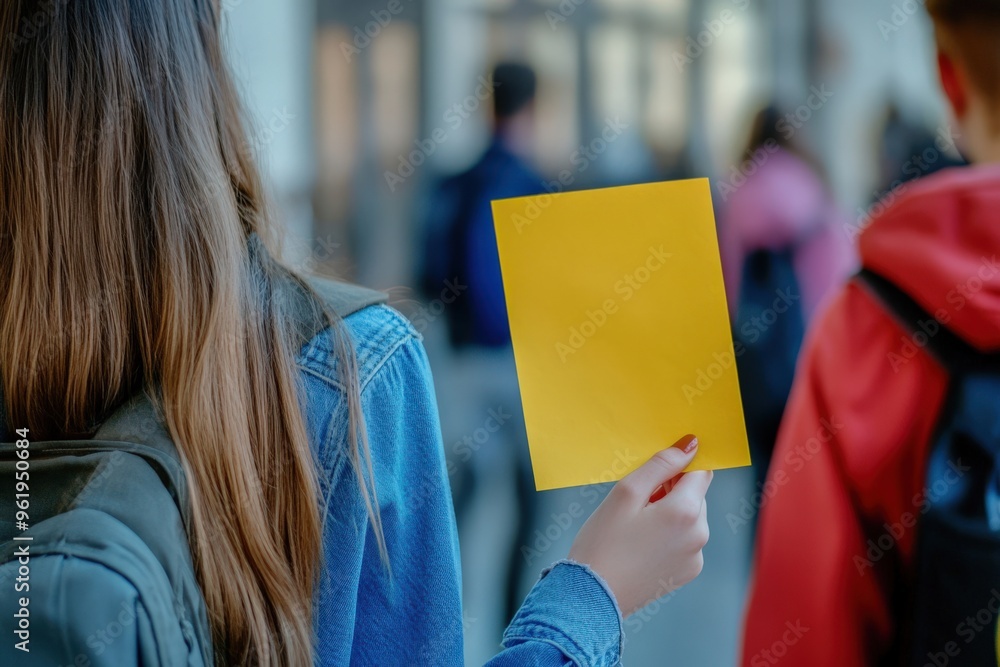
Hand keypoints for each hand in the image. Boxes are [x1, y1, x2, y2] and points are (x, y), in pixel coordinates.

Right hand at [568, 435, 712, 616]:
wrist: (592, 595)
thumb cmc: (603, 540)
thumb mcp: (626, 492)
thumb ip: (661, 464)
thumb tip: (691, 445)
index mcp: (685, 511)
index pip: (699, 472)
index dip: (676, 469)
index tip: (652, 478)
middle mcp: (699, 534)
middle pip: (695, 495)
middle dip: (671, 491)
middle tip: (636, 503)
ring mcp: (695, 556)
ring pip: (690, 517)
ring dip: (670, 513)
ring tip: (635, 526)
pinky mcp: (688, 572)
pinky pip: (685, 540)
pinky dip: (669, 535)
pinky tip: (641, 544)